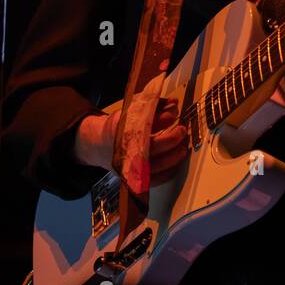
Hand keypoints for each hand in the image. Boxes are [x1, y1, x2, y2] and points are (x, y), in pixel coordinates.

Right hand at [75, 73, 189, 184]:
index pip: (142, 126)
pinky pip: (156, 180)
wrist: (100, 145)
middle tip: (182, 130)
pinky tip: (176, 160)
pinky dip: (169, 171)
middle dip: (171, 139)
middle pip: (152, 148)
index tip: (173, 114)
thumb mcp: (132, 111)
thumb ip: (153, 107)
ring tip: (183, 147)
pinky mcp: (134, 180)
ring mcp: (128, 168)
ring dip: (174, 156)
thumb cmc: (120, 127)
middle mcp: (123, 151)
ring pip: (156, 166)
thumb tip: (174, 104)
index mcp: (119, 131)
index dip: (161, 120)